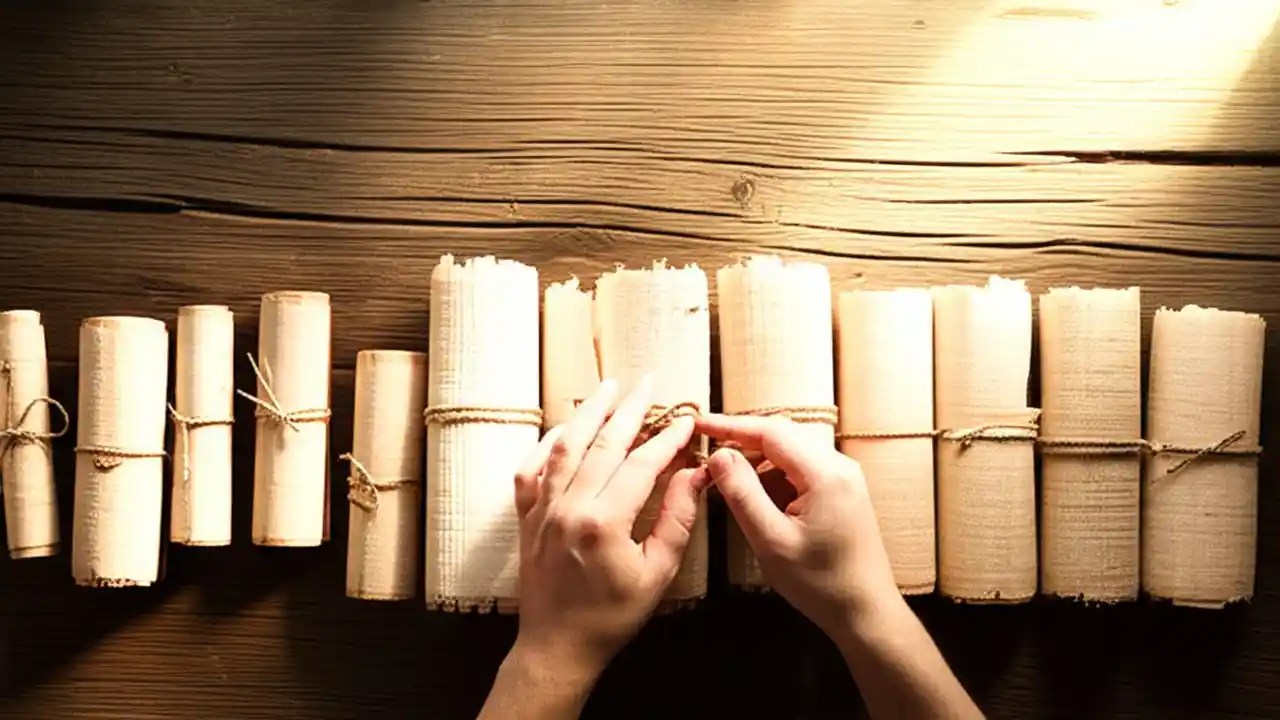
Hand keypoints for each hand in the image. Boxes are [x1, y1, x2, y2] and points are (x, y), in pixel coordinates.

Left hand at [511, 376, 706, 678]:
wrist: (558, 647)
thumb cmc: (611, 617)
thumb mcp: (657, 573)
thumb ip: (676, 520)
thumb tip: (694, 475)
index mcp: (604, 522)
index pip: (641, 464)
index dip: (666, 438)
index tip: (685, 420)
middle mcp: (569, 507)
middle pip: (602, 444)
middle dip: (628, 410)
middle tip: (647, 383)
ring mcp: (543, 510)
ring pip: (564, 447)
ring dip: (587, 414)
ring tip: (606, 388)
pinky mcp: (527, 517)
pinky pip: (531, 470)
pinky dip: (546, 445)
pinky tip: (563, 430)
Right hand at [696, 413, 899, 640]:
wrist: (865, 612)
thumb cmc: (819, 583)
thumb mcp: (771, 541)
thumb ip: (742, 494)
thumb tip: (719, 455)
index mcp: (825, 474)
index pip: (771, 431)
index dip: (731, 425)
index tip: (698, 422)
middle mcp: (839, 466)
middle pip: (782, 435)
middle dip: (742, 441)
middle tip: (706, 448)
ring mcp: (843, 477)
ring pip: (791, 452)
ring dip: (757, 461)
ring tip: (726, 479)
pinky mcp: (842, 491)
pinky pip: (801, 469)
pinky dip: (774, 476)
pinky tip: (755, 496)